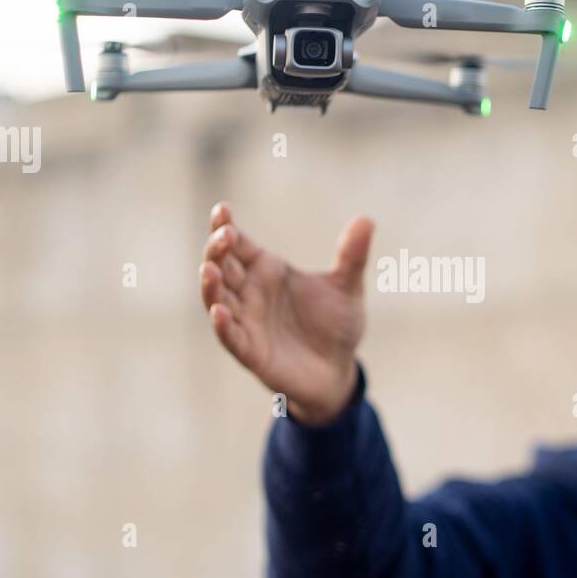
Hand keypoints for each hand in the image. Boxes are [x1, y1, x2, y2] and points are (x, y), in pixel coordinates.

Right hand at [199, 202, 373, 425]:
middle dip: (217, 250)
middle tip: (225, 235)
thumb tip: (367, 220)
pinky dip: (222, 325)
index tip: (222, 208)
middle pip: (222, 265)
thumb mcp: (348, 287)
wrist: (339, 369)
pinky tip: (219, 312)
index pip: (238, 243)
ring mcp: (247, 321)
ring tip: (209, 269)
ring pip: (217, 300)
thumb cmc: (336, 324)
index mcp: (266, 269)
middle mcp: (250, 292)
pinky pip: (231, 337)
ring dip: (211, 285)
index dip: (225, 226)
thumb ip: (352, 255)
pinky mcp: (251, 351)